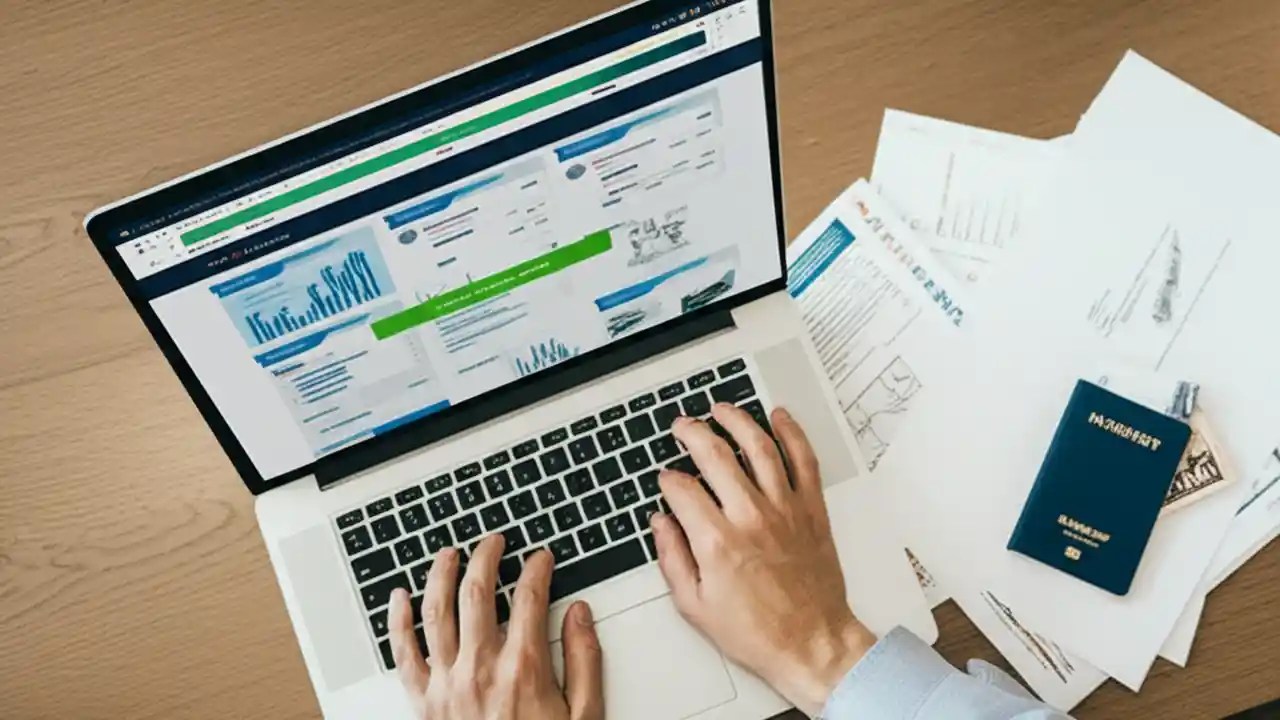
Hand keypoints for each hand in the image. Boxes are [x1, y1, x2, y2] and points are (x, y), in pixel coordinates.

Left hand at [388, 539, 603, 719]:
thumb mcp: (584, 716)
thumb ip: (585, 661)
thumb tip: (581, 616)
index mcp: (523, 669)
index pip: (530, 597)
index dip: (537, 569)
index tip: (541, 559)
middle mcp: (479, 668)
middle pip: (478, 592)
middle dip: (487, 556)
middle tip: (494, 541)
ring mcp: (446, 683)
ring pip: (436, 611)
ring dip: (441, 574)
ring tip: (449, 553)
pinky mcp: (421, 701)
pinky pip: (402, 651)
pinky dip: (397, 619)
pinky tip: (398, 596)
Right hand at [651, 404, 876, 716]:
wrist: (812, 645)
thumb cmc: (757, 633)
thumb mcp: (695, 606)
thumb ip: (672, 558)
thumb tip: (660, 523)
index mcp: (716, 542)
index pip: (682, 488)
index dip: (667, 478)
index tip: (665, 478)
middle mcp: (750, 517)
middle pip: (715, 454)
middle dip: (692, 432)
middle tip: (683, 426)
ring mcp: (784, 509)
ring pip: (759, 446)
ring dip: (737, 419)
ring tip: (721, 409)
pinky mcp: (812, 510)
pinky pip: (803, 460)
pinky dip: (792, 433)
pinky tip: (780, 418)